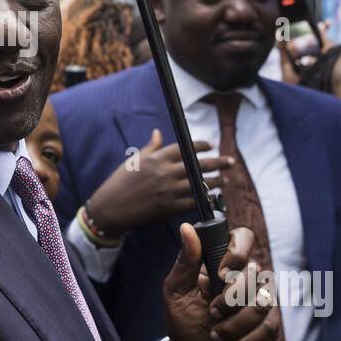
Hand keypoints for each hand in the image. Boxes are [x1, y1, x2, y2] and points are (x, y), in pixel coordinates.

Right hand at [86, 130, 232, 239]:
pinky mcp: (168, 207)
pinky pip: (192, 201)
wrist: (110, 207)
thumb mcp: (134, 160)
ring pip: (199, 184)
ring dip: (215, 182)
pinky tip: (212, 198)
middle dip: (217, 162)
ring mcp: (168, 190)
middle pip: (197, 165)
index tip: (211, 145)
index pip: (184, 148)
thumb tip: (158, 133)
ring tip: (225, 180)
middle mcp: (164, 172)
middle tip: (230, 162)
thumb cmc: (120, 182)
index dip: (200, 145)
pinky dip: (204, 199)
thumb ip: (151, 148)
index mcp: (156, 158)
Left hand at [159, 223, 281, 340]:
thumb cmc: (183, 320)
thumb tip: (187, 228)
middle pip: (255, 272)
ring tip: (217, 333)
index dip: (238, 252)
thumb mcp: (176, 290)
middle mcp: (248, 276)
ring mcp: (262, 299)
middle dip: (230, 299)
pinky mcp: (270, 325)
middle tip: (212, 311)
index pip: (244, 237)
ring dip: (235, 324)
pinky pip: (269, 328)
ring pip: (263, 302)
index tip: (221, 272)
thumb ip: (185, 261)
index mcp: (224, 262)